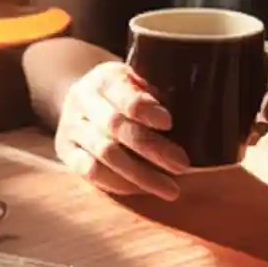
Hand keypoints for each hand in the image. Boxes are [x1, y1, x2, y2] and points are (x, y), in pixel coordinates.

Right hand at [55, 61, 190, 200]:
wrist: (80, 98)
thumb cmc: (124, 91)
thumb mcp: (139, 79)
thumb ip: (159, 93)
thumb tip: (202, 115)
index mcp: (104, 77)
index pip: (122, 93)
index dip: (145, 110)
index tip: (169, 123)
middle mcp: (81, 100)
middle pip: (115, 127)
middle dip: (152, 148)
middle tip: (182, 165)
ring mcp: (70, 127)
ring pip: (103, 154)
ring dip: (139, 175)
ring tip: (170, 189)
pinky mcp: (65, 151)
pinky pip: (90, 172)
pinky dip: (118, 183)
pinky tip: (141, 190)